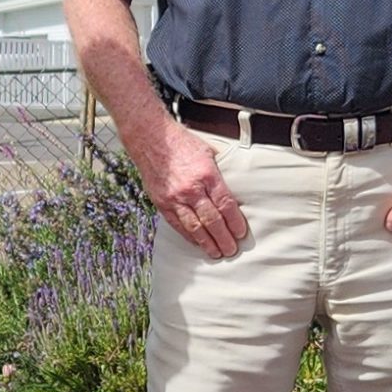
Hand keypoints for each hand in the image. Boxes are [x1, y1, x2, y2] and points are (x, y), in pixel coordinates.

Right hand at [138, 119, 249, 258]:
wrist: (151, 138)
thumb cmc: (180, 142)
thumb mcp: (208, 151)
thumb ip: (219, 171)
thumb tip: (233, 186)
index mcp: (206, 175)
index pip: (225, 205)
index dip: (235, 222)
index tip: (241, 233)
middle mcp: (191, 189)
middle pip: (212, 220)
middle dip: (223, 238)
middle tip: (231, 249)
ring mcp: (175, 198)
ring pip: (194, 227)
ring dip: (207, 243)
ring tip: (216, 253)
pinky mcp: (162, 202)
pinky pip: (177, 224)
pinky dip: (189, 236)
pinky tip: (197, 243)